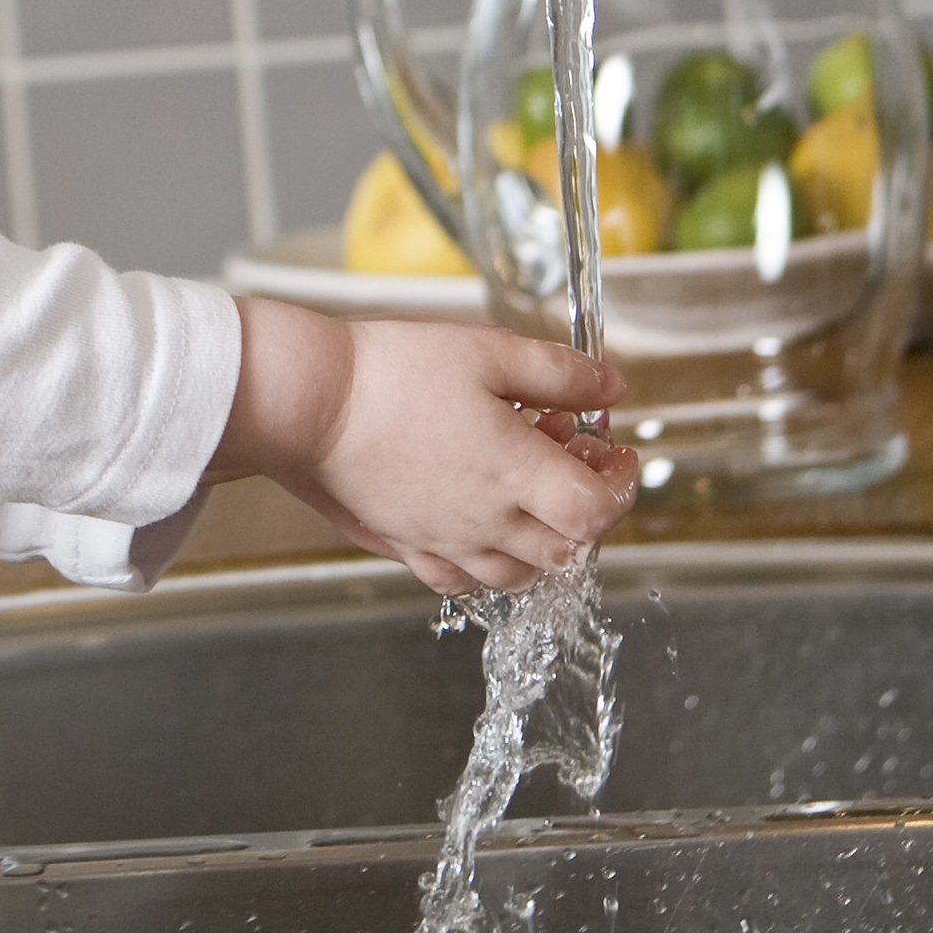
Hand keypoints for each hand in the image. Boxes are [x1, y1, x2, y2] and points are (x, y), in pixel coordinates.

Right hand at [209, 298, 637, 595]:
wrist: (311, 404)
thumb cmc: (391, 374)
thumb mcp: (488, 352)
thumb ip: (559, 374)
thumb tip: (610, 388)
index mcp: (514, 475)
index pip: (596, 510)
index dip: (621, 485)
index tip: (617, 454)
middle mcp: (486, 522)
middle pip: (567, 548)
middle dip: (588, 509)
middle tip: (577, 462)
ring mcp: (445, 542)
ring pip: (520, 574)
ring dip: (544, 541)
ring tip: (528, 489)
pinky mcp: (408, 548)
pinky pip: (464, 581)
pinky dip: (489, 563)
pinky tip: (481, 522)